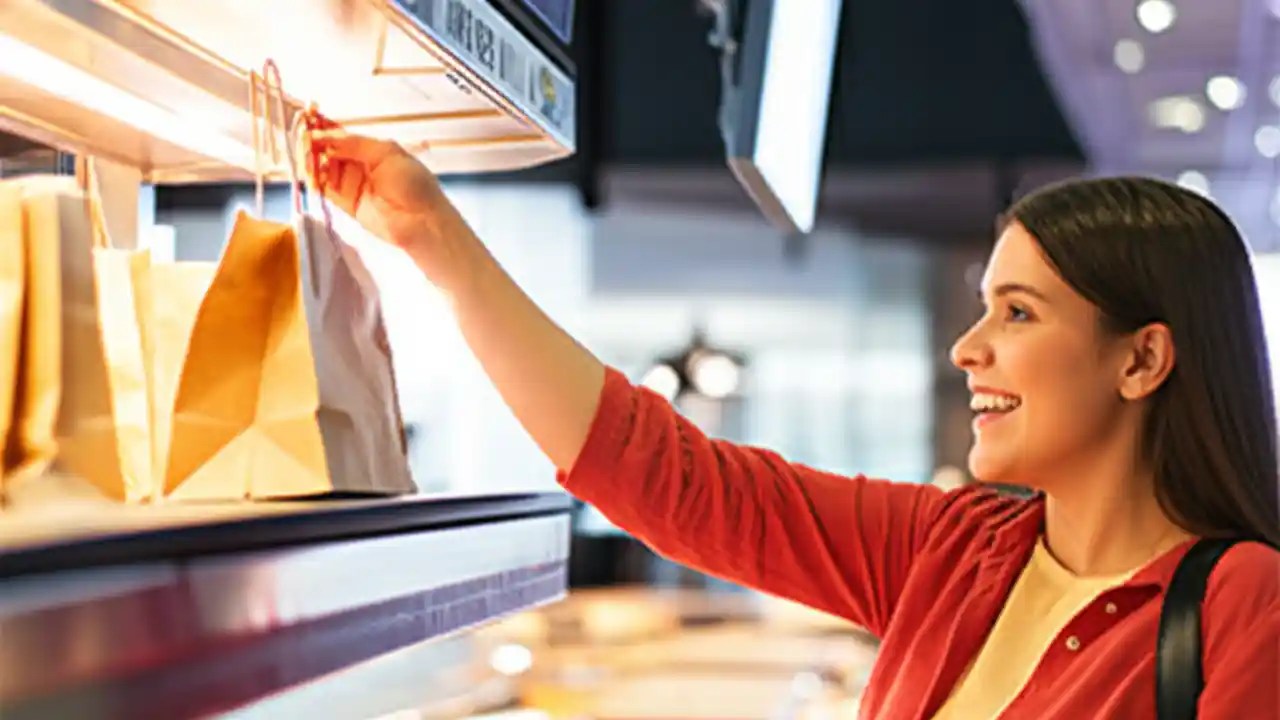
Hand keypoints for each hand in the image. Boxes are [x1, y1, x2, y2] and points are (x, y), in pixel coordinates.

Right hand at [307, 133, 478, 290]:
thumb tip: (326, 136)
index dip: (325, 126)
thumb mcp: (387, 153)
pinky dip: (315, 181)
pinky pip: (326, 188)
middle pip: (329, 150)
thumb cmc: (413, 184)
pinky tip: (310, 174)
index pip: (342, 134)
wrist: (422, 221)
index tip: (308, 116)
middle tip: (303, 137)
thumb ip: (355, 144)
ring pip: (324, 168)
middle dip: (314, 143)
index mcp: (372, 149)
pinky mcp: (346, 203)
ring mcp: (352, 184)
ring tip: (305, 155)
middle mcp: (359, 164)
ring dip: (312, 161)